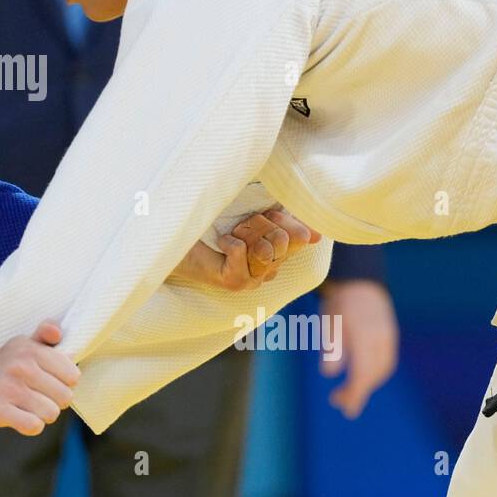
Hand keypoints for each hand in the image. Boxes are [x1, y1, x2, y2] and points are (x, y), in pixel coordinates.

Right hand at [0, 321, 78, 434]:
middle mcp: (21, 364)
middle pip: (65, 397)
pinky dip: (29, 426)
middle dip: (53, 402)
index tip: (46, 383)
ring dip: (41, 416)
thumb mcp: (19, 347)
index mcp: (30, 348)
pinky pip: (34, 426)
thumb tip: (57, 331)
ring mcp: (9, 387)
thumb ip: (43, 337)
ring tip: (25, 407)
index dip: (64, 383)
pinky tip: (17, 418)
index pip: (73, 374)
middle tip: (34, 398)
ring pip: (51, 413)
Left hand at [170, 207, 319, 291]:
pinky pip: (243, 252)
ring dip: (246, 234)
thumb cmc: (214, 222)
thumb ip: (286, 221)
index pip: (300, 236)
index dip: (282, 219)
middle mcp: (269, 270)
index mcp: (278, 252)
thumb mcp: (254, 214)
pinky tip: (221, 243)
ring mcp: (254, 279)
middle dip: (259, 225)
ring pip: (267, 249)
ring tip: (231, 235)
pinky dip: (230, 241)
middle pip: (284, 241)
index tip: (266, 213)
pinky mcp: (235, 283)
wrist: (178, 236)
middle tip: (240, 226)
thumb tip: (318, 236)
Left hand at [319, 279, 398, 417]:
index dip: (356, 394)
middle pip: (374, 374)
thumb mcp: (329, 321)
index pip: (363, 373)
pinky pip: (386, 361)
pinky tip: (360, 376)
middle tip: (337, 401)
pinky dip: (374, 373)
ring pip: (382, 369)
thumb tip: (328, 374)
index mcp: (364, 335)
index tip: (346, 410)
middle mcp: (381, 338)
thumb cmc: (340, 301)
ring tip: (346, 392)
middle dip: (358, 391)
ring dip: (367, 383)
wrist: (360, 280)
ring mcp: (389, 337)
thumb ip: (331, 346)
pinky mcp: (390, 336)